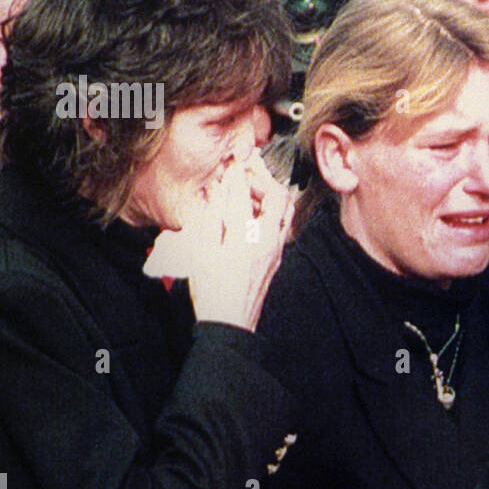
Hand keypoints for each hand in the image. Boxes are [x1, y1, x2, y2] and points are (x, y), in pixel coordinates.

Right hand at [187, 150, 296, 331]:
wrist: (231, 324)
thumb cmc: (213, 292)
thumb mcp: (202, 253)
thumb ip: (210, 219)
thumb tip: (216, 193)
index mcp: (245, 238)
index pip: (242, 195)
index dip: (234, 175)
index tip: (229, 164)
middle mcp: (267, 241)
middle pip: (278, 197)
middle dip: (263, 178)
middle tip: (247, 170)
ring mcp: (276, 250)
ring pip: (285, 211)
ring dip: (271, 194)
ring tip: (252, 187)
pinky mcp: (277, 258)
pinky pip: (283, 225)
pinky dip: (272, 211)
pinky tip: (255, 212)